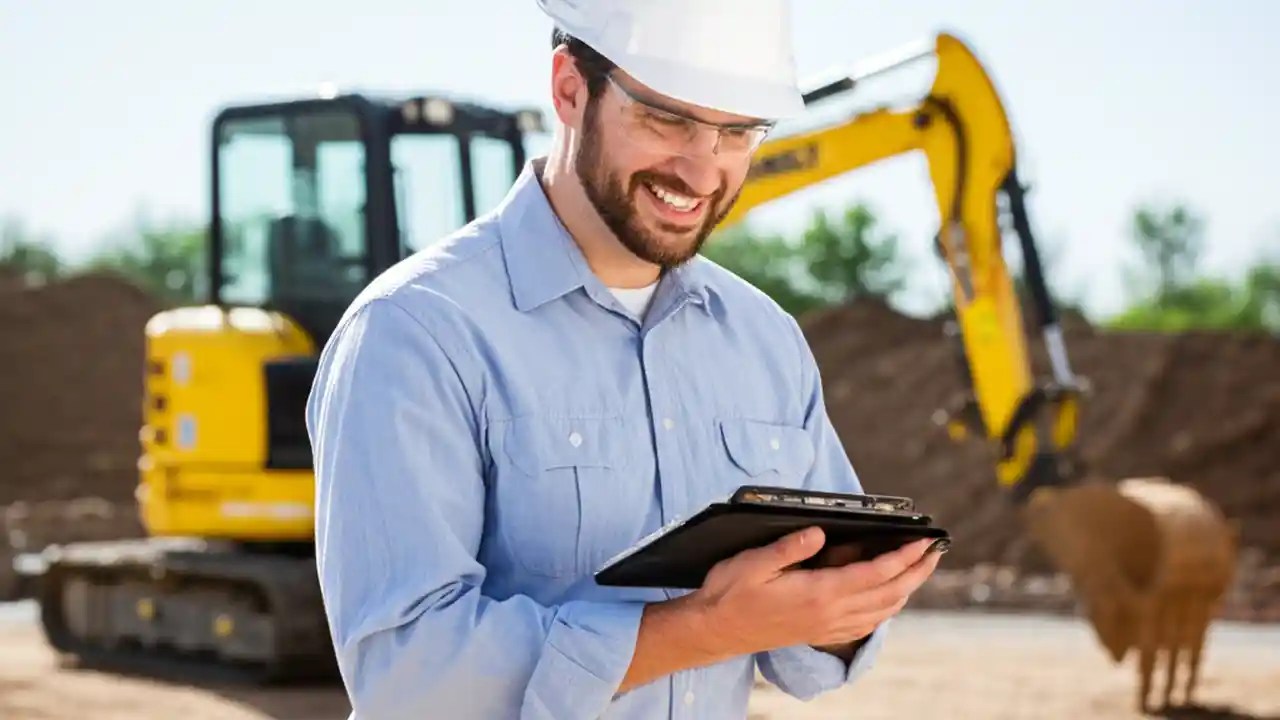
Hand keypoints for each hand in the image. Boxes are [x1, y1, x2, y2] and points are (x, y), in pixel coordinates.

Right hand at [689, 528, 942, 655]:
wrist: (715, 631)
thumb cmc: (730, 594)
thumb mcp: (753, 563)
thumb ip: (789, 547)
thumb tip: (817, 532)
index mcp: (818, 593)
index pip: (874, 574)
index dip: (903, 557)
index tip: (924, 541)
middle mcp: (829, 614)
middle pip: (888, 594)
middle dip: (916, 572)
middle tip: (936, 552)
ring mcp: (827, 627)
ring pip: (882, 611)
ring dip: (906, 590)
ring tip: (920, 570)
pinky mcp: (820, 632)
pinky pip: (866, 623)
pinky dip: (886, 608)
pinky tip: (888, 598)